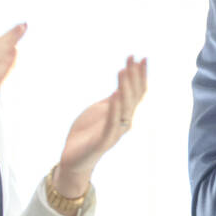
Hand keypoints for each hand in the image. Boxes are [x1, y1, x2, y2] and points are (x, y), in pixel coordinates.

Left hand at [55, 56, 148, 196]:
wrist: (74, 158)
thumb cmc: (87, 133)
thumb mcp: (100, 110)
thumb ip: (112, 99)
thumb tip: (122, 82)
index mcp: (124, 113)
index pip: (137, 92)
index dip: (140, 75)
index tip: (141, 57)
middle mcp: (124, 121)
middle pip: (134, 96)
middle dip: (133, 76)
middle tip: (133, 58)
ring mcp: (115, 131)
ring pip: (125, 107)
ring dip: (125, 88)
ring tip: (123, 70)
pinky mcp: (103, 140)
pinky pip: (112, 122)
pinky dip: (114, 108)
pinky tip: (115, 94)